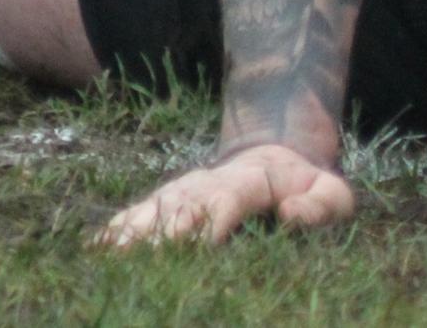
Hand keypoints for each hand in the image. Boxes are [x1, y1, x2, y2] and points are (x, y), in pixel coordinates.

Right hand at [97, 144, 353, 246]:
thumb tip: (289, 212)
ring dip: (131, 236)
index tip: (197, 249)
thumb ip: (320, 206)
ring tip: (109, 263)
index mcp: (250, 181)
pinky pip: (136, 216)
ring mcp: (183, 191)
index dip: (210, 224)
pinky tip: (92, 254)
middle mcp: (209, 183)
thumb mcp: (333, 195)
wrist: (281, 160)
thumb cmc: (310, 190)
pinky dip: (114, 233)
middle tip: (145, 266)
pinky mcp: (166, 204)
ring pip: (152, 211)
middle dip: (164, 235)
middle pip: (181, 207)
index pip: (226, 201)